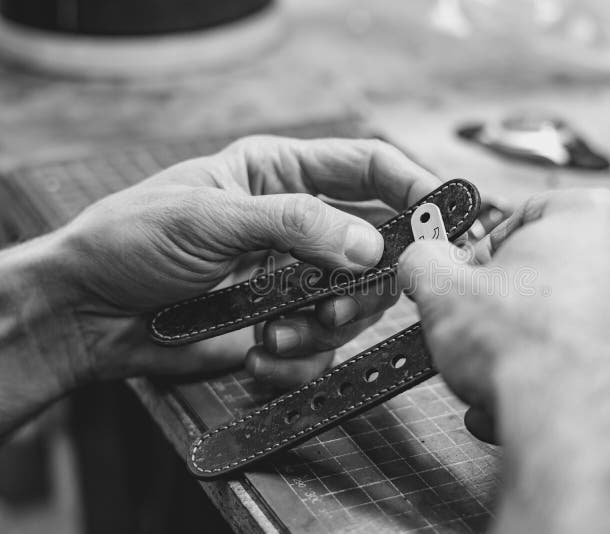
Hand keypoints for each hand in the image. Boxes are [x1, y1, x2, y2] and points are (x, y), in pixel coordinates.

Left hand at [53, 136, 439, 385]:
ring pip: (354, 304)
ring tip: (279, 333)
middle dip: (367, 281)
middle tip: (340, 301)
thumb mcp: (211, 216)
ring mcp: (292, 279)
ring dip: (324, 325)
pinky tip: (258, 353)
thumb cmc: (132, 240)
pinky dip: (296, 359)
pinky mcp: (281, 325)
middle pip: (376, 246)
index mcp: (282, 175)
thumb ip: (295, 225)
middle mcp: (298, 226)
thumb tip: (369, 245)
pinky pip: (320, 349)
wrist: (88, 313)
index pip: (368, 169)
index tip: (444, 216)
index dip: (412, 186)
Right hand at [398, 189, 609, 533]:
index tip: (464, 282)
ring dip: (530, 347)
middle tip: (480, 328)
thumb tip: (423, 259)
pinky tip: (531, 397)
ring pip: (574, 321)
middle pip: (551, 273)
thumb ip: (425, 260)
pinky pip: (598, 361)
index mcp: (593, 215)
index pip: (520, 219)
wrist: (579, 434)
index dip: (481, 255)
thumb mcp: (441, 291)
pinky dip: (564, 376)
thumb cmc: (531, 356)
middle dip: (508, 306)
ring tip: (499, 373)